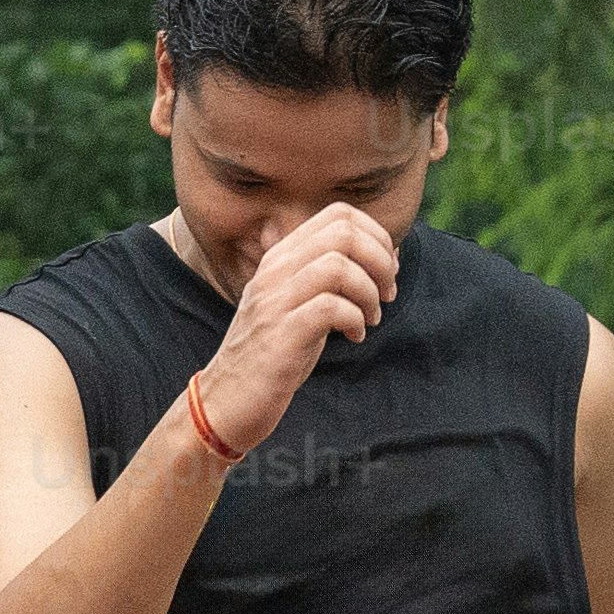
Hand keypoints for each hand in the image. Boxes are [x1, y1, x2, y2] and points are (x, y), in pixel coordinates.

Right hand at [186, 204, 399, 461]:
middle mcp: (274, 270)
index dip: (377, 236)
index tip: (386, 270)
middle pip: (343, 234)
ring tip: (371, 318)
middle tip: (386, 293)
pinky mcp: (281, 334)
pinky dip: (355, 320)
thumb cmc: (274, 352)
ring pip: (338, 266)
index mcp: (281, 257)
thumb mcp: (296, 301)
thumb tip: (382, 252)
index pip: (339, 214)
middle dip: (380, 262)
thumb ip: (324, 273)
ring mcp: (274, 301)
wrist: (227, 399)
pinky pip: (331, 307)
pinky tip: (355, 337)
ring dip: (369, 293)